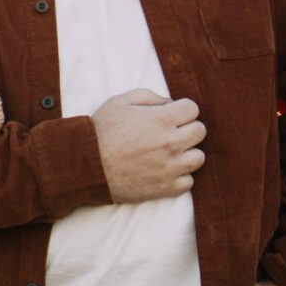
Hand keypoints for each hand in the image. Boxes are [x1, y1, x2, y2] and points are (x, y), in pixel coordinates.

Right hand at [91, 89, 205, 201]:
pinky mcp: (164, 188)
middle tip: (170, 132)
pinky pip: (188, 182)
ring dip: (187, 153)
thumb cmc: (101, 132)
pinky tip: (165, 171)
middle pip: (200, 131)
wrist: (85, 165)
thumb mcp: (121, 102)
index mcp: (162, 120)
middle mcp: (170, 143)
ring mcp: (169, 168)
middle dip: (187, 128)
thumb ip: (150, 97)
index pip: (193, 109)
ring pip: (198, 158)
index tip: (171, 115)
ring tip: (170, 153)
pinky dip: (180, 177)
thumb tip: (169, 103)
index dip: (182, 110)